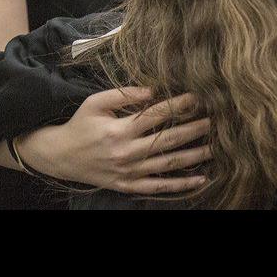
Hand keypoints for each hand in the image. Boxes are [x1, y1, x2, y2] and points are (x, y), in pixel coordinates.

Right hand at [15, 87, 212, 194]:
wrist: (60, 157)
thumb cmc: (80, 125)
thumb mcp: (95, 103)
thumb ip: (123, 95)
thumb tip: (153, 89)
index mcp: (119, 130)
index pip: (155, 115)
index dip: (178, 105)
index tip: (198, 97)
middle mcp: (126, 152)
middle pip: (168, 139)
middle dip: (194, 129)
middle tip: (216, 121)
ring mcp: (129, 172)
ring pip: (168, 164)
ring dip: (195, 155)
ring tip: (217, 146)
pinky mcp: (129, 185)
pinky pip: (159, 187)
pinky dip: (181, 184)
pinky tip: (201, 178)